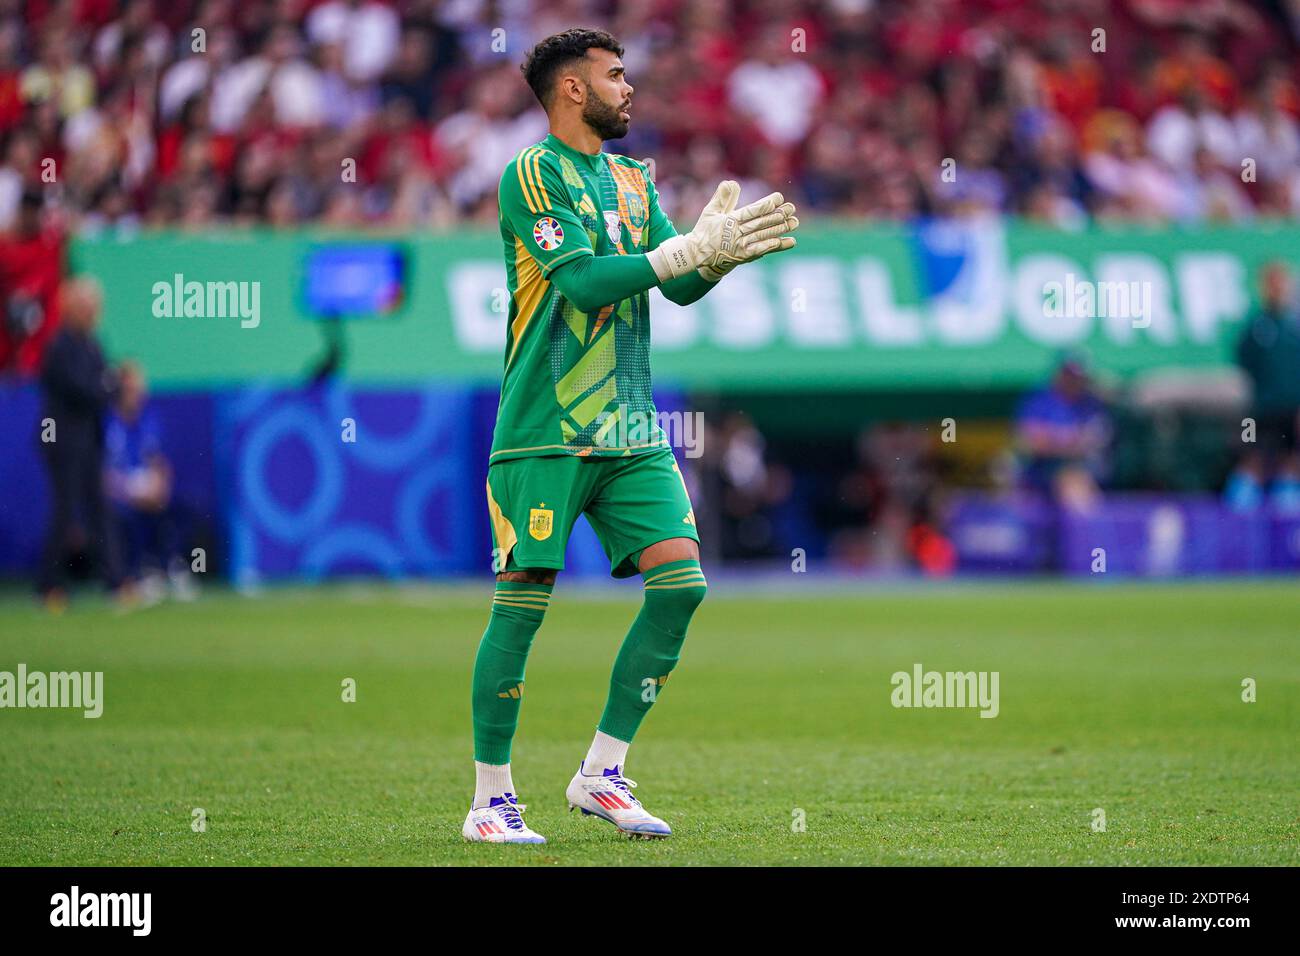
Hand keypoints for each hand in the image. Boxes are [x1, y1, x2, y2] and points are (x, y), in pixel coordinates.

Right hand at [647, 181, 798, 281]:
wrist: (696, 255)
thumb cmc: (704, 231)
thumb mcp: (710, 211)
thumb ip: (722, 197)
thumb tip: (731, 182)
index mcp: (730, 220)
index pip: (751, 211)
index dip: (766, 204)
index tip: (779, 197)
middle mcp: (736, 233)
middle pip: (761, 223)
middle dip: (778, 215)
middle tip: (792, 208)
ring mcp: (740, 246)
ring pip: (764, 236)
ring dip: (780, 229)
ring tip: (794, 222)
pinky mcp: (743, 256)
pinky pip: (761, 250)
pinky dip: (774, 246)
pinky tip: (787, 241)